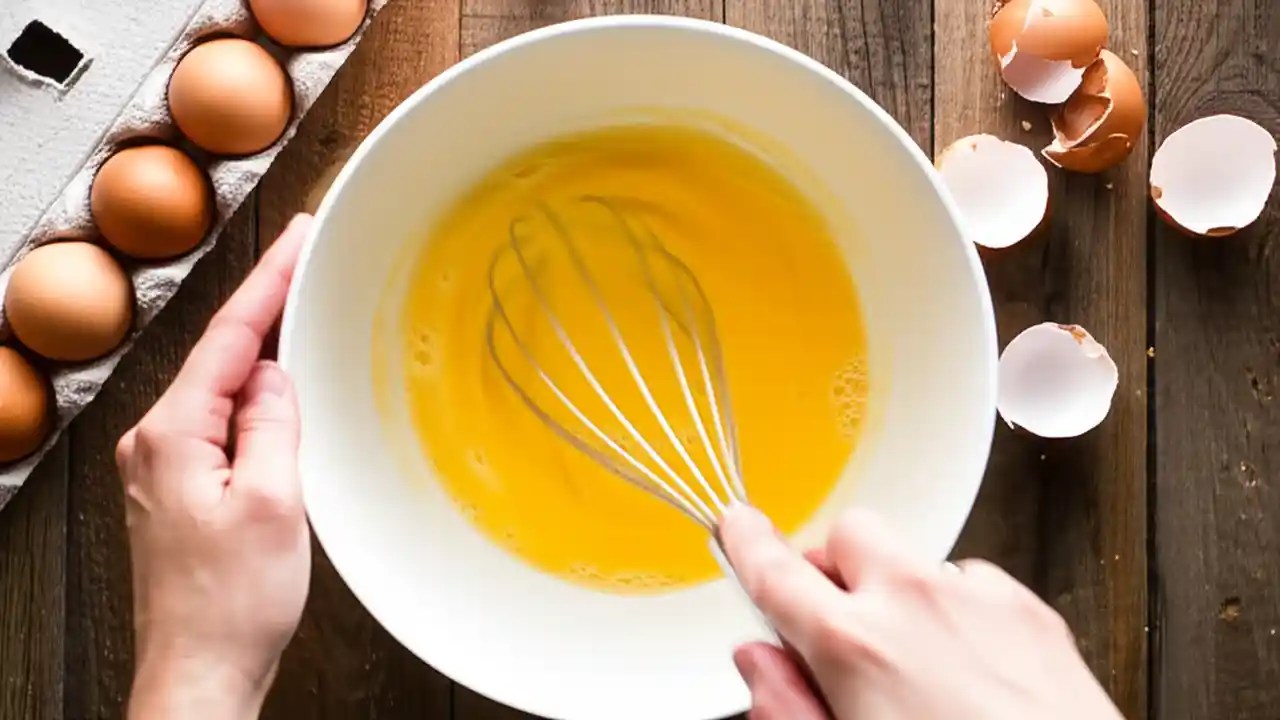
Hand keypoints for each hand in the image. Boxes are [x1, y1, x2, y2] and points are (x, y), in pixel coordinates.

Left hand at [117, 215, 312, 719]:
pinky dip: (255, 398)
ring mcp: (165, 466)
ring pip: (222, 388)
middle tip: (310, 259)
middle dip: (268, 306)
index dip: (271, 280)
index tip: (301, 236)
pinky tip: (280, 390)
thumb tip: (274, 375)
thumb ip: (272, 424)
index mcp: (173, 434)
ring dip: (264, 352)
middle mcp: (156, 442)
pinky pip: (221, 422)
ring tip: (305, 314)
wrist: (201, 673)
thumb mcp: (273, 502)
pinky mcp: (181, 488)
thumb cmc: (232, 605)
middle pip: (221, 353)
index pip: (229, 336)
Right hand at [720, 504, 1125, 719]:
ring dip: (900, 593)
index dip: (747, 541)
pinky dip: (958, 611)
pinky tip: (967, 668)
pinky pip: (971, 582)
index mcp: (854, 646)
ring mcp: (977, 599)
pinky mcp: (1029, 610)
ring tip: (916, 662)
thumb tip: (759, 664)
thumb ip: (788, 705)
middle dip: (835, 567)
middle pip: (849, 534)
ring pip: (914, 559)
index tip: (737, 525)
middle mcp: (913, 604)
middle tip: (835, 616)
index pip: (776, 570)